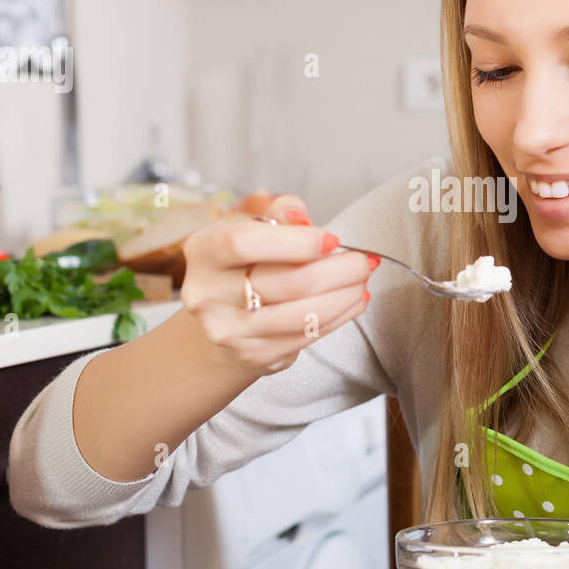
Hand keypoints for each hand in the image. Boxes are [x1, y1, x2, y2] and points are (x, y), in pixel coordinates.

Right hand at [179, 194, 373, 375]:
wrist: (227, 315)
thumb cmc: (249, 262)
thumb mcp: (256, 226)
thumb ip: (281, 213)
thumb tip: (302, 220)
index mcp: (204, 251)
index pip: (244, 242)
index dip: (296, 241)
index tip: (332, 240)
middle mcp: (207, 294)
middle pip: (287, 283)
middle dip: (339, 271)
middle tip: (364, 261)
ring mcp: (229, 331)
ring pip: (304, 315)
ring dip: (345, 296)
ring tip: (362, 281)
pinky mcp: (254, 355)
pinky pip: (308, 337)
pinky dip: (339, 317)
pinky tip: (351, 302)